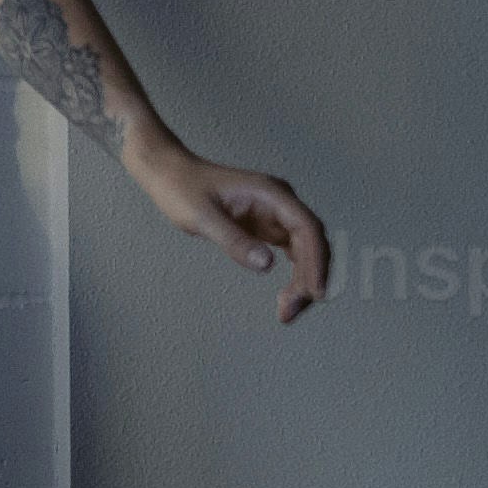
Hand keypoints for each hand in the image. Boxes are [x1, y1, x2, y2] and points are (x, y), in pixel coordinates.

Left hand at [132, 137, 331, 322]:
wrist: (170, 175)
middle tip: (291, 311)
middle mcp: (280, 203)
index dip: (316, 261)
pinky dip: (294, 274)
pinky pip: (293, 252)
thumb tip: (267, 265)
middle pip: (312, 242)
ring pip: (306, 250)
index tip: (314, 292)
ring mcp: (275, 215)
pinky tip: (288, 293)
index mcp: (271, 193)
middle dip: (310, 278)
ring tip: (288, 310)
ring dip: (304, 280)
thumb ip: (234, 241)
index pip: (307, 228)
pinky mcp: (267, 226)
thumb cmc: (183, 189)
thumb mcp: (203, 217)